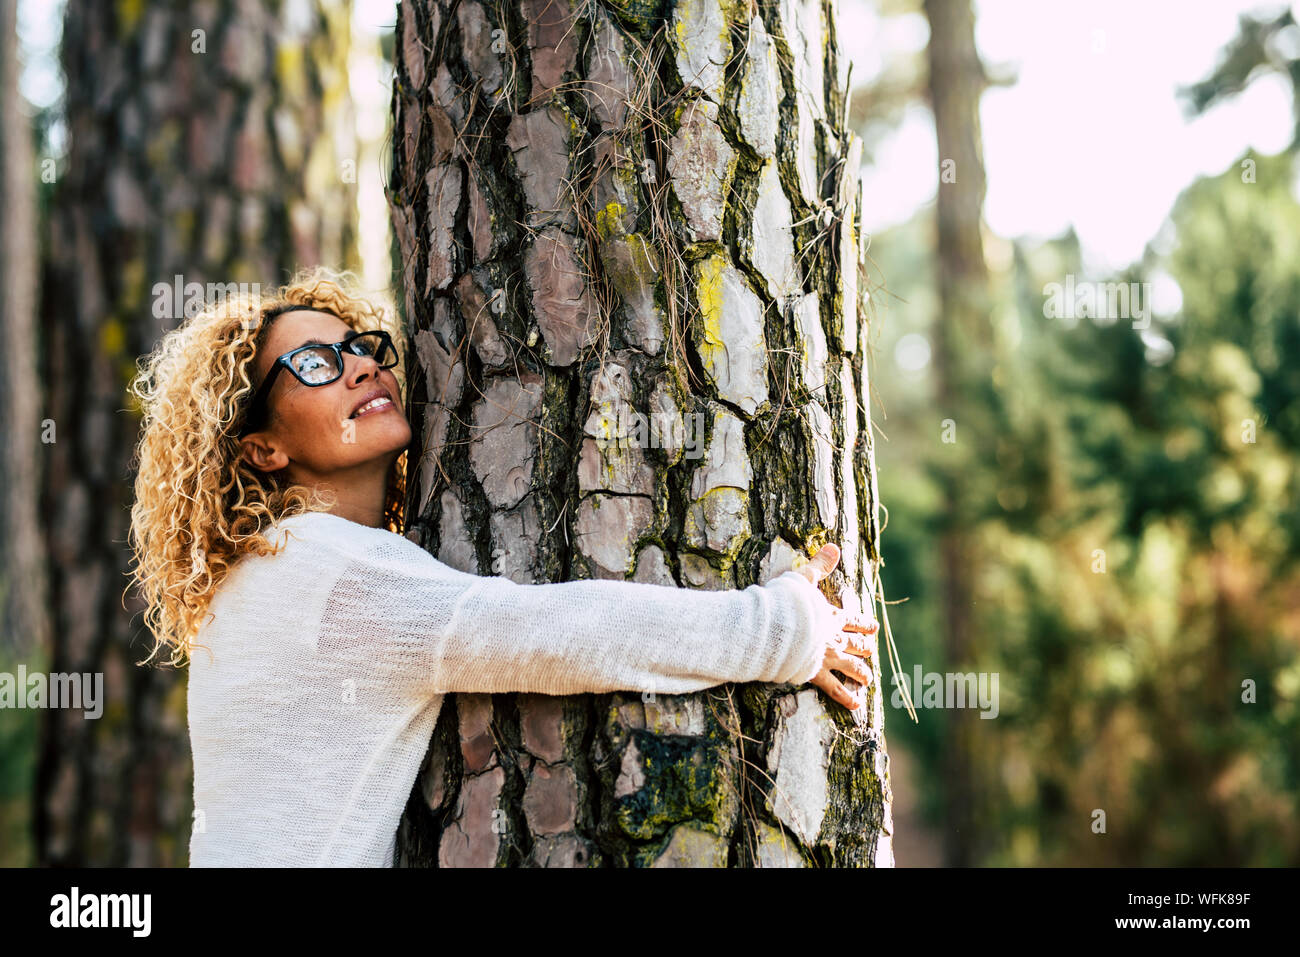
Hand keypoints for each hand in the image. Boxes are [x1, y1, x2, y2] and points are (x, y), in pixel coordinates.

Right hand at [796, 543, 877, 711]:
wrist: (775, 627)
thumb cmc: (785, 602)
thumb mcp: (802, 578)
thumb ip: (819, 565)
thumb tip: (833, 547)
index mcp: (831, 616)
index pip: (854, 620)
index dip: (864, 623)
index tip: (874, 627)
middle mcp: (833, 638)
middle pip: (856, 645)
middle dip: (864, 648)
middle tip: (869, 652)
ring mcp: (826, 657)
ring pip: (852, 667)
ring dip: (861, 673)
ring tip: (868, 680)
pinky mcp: (814, 673)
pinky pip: (835, 688)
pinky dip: (846, 697)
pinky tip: (856, 705)